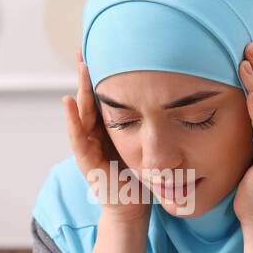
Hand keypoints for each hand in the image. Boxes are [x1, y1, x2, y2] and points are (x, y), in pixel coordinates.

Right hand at [62, 47, 150, 225]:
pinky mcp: (86, 162)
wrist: (134, 208)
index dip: (106, 70)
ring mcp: (88, 145)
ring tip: (82, 65)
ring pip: (82, 111)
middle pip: (92, 95)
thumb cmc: (145, 176)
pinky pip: (77, 138)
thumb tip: (183, 94)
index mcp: (113, 125)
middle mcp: (98, 132)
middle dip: (88, 71)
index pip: (107, 92)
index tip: (107, 44)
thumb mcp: (151, 142)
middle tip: (85, 44)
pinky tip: (68, 102)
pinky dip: (72, 120)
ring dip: (80, 87)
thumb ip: (158, 122)